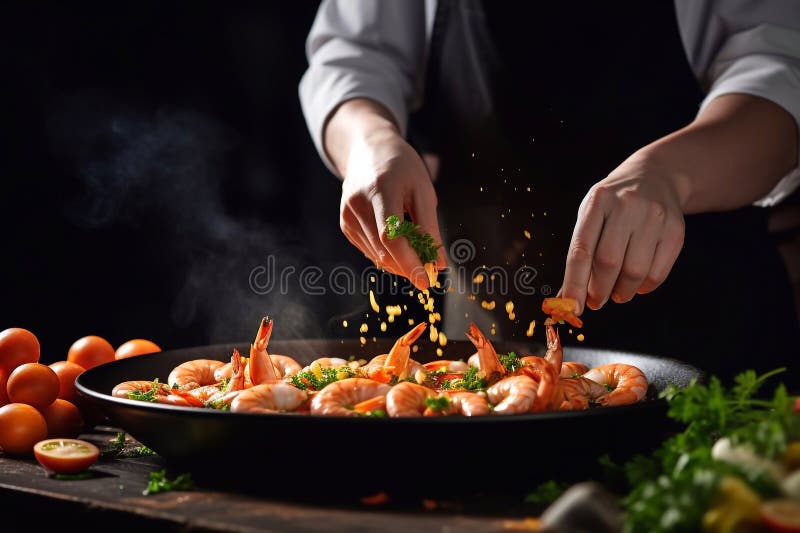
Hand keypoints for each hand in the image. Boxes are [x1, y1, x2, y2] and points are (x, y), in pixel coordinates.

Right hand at [339, 129, 446, 289]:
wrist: (368, 151)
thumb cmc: (402, 168)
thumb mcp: (423, 190)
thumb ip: (430, 228)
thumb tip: (438, 264)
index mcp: (379, 189)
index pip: (392, 236)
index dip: (409, 262)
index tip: (426, 281)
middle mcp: (357, 204)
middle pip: (384, 250)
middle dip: (409, 266)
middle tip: (430, 270)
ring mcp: (347, 216)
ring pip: (377, 256)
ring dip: (400, 263)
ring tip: (417, 252)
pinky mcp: (345, 224)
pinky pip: (370, 251)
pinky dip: (388, 255)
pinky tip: (400, 244)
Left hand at [560, 151, 685, 313]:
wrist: (657, 176)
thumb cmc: (615, 204)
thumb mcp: (591, 215)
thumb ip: (580, 252)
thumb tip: (567, 295)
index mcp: (598, 202)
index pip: (581, 249)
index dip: (574, 282)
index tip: (571, 306)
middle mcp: (626, 205)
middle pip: (608, 262)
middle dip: (599, 290)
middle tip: (596, 301)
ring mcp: (654, 216)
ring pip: (635, 271)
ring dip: (622, 292)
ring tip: (617, 293)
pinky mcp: (675, 229)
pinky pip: (658, 272)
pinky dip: (644, 287)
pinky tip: (637, 283)